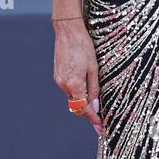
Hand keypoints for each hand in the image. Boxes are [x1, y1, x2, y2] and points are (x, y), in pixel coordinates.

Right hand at [53, 19, 102, 134]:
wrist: (67, 31)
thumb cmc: (83, 46)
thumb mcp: (94, 68)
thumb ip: (94, 89)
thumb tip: (96, 107)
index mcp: (74, 84)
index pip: (84, 109)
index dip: (93, 119)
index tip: (100, 128)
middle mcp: (64, 84)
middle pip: (77, 106)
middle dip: (88, 113)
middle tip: (100, 120)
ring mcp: (59, 80)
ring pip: (72, 97)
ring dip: (82, 101)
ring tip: (95, 103)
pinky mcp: (57, 75)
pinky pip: (68, 89)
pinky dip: (77, 92)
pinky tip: (85, 89)